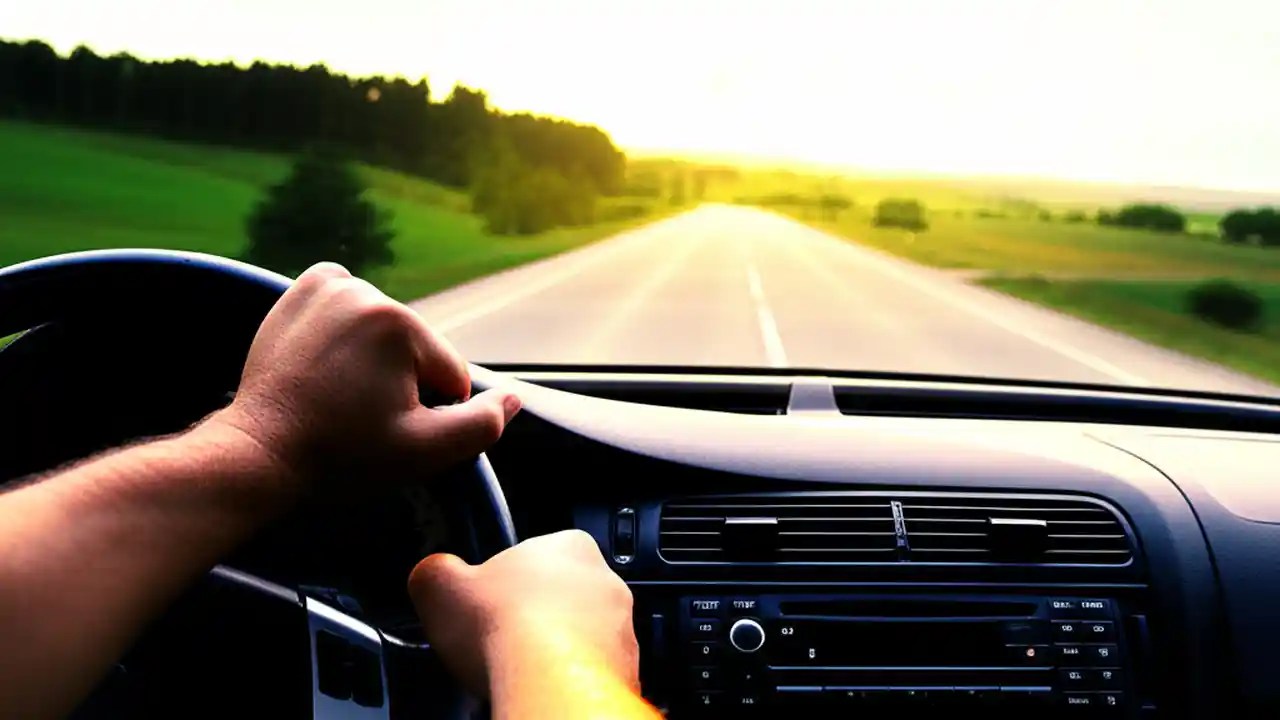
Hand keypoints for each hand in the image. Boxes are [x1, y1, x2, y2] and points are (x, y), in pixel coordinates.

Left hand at [210, 262, 519, 494]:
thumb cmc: (342, 457)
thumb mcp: (424, 452)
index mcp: (402, 325)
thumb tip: (514, 398)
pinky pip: (347, 303)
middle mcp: (367, 293)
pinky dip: (347, 327)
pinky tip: (330, 361)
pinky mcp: (299, 293)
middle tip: (359, 420)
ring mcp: (328, 288)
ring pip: (385, 332)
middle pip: (417, 350)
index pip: (451, 375)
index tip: (388, 432)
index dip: (431, 412)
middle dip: (402, 384)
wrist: (260, 454)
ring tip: (339, 396)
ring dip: (376, 360)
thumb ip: (482, 424)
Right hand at [407, 530, 639, 697]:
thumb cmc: (504, 628)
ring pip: (581, 634)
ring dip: (555, 648)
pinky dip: (570, 678)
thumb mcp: (441, 585)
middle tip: (501, 638)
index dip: (508, 581)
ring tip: (521, 668)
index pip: (536, 554)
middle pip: (561, 595)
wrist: (551, 682)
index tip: (488, 603)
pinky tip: (544, 686)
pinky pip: (593, 670)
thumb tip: (431, 574)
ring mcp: (622, 626)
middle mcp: (604, 580)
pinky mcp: (628, 667)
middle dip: (535, 616)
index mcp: (568, 544)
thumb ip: (436, 570)